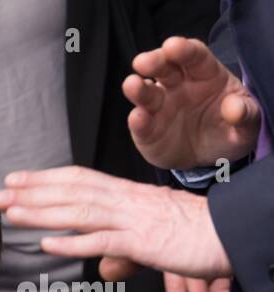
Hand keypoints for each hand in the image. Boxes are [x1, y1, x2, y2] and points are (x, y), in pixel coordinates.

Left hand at [0, 166, 231, 279]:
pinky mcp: (144, 243)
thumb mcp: (151, 233)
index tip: (16, 180)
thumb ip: (121, 241)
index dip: (45, 179)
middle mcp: (127, 201)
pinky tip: (47, 244)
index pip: (80, 180)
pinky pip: (104, 241)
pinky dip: (73, 242)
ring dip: (42, 213)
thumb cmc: (196, 234)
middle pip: (72, 191)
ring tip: (11, 213)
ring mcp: (134, 220)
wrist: (234, 234)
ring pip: (80, 212)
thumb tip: (100, 258)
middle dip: (32, 193)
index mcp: (128, 195)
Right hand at [124, 36, 260, 168]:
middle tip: (143, 61)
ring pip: (146, 92)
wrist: (211, 155)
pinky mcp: (148, 130)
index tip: (173, 46)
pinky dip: (138, 120)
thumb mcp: (248, 122)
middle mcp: (178, 85)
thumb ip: (246, 112)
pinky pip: (141, 123)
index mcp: (205, 74)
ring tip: (131, 85)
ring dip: (137, 88)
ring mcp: (160, 107)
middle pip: (164, 67)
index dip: (184, 50)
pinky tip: (138, 117)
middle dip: (153, 61)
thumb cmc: (231, 128)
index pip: (194, 56)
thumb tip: (234, 108)